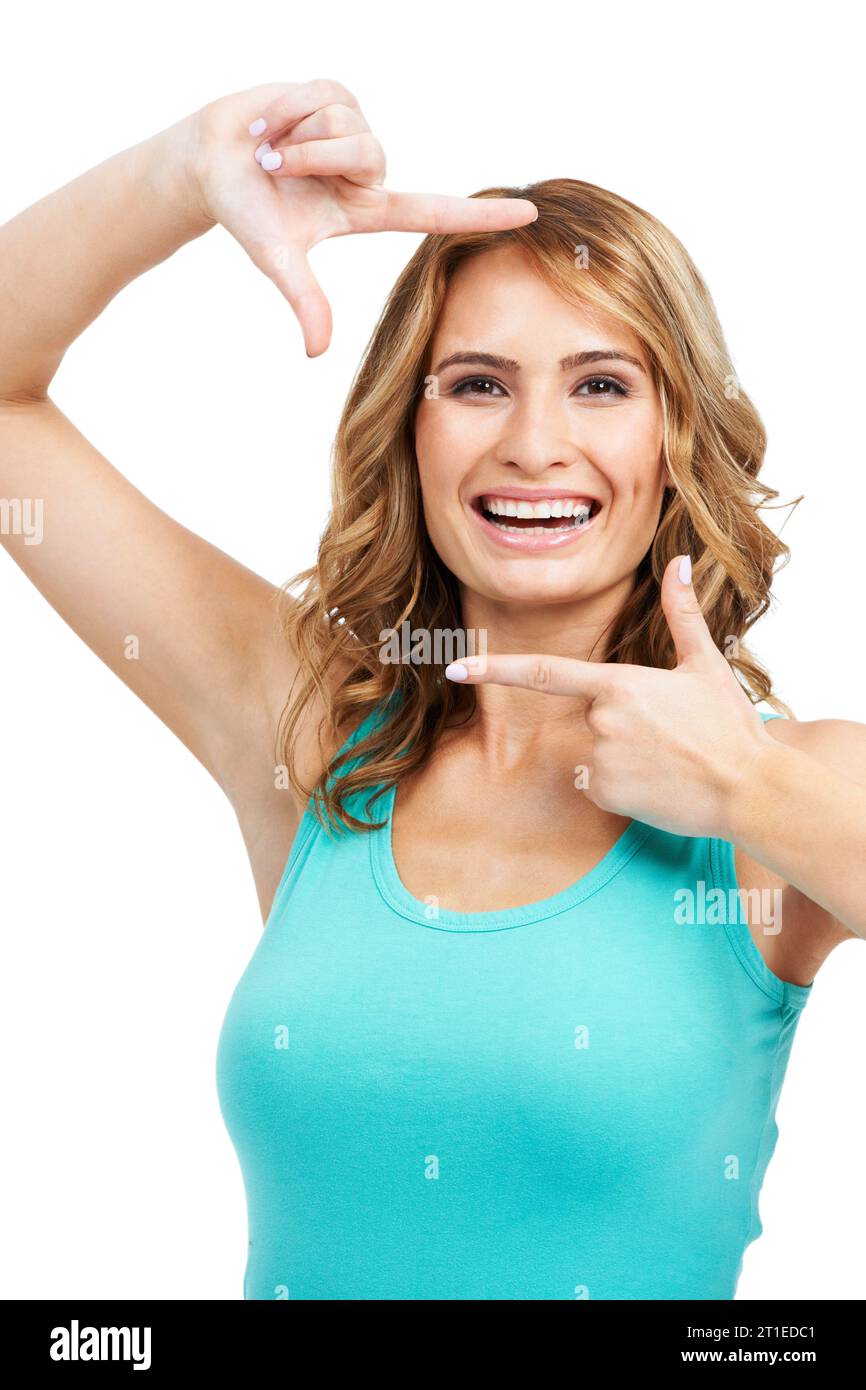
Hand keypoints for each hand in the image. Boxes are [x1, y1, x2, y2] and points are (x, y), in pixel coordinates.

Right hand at [184, 78, 537, 356]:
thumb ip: (304, 301)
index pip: (435, 212)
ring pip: (344, 124)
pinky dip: (286, 111)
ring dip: (295, 136)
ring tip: (271, 150)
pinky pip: (322, 95)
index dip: (480, 214)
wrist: (209, 160)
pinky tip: (270, 125)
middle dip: (312, 158)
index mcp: (367, 210)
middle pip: (369, 156)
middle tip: (275, 169)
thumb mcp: (276, 258)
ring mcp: (354, 130)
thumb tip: (317, 353)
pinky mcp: (336, 94)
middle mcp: (369, 171)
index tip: (529, 213)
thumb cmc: (245, 212)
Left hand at [444, 555, 776, 840]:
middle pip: (590, 717)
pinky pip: (599, 786)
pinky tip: (658, 785)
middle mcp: (601, 721)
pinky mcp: (605, 795)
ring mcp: (600, 760)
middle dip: (622, 724)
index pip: (543, 673)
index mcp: (618, 684)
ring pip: (595, 753)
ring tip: (669, 761)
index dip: (493, 669)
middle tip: (670, 735)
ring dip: (623, 757)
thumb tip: (679, 560)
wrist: (749, 789)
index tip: (454, 666)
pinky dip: (623, 787)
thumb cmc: (729, 724)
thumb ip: (682, 613)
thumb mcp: (705, 664)